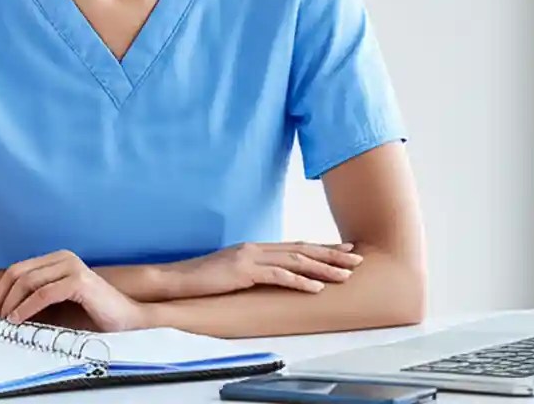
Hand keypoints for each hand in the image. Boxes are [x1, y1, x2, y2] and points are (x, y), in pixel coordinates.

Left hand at [0, 250, 143, 331]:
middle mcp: (65, 257)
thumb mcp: (58, 301)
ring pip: (28, 282)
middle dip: (1, 297)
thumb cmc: (92, 313)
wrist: (125, 320)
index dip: (0, 289)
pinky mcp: (79, 281)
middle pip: (19, 273)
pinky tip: (17, 320)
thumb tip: (2, 309)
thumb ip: (36, 297)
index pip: (18, 269)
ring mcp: (73, 267)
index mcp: (58, 258)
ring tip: (3, 322)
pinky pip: (42, 294)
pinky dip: (25, 308)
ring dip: (10, 304)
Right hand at [165, 241, 363, 298]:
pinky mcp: (243, 270)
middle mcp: (258, 248)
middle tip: (357, 259)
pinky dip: (299, 281)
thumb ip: (255, 271)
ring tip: (345, 275)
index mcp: (257, 248)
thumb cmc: (204, 280)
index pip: (297, 246)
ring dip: (323, 268)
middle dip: (332, 255)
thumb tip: (274, 278)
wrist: (177, 280)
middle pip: (303, 249)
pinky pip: (277, 275)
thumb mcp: (234, 273)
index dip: (323, 248)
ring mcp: (251, 257)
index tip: (345, 250)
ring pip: (296, 260)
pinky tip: (315, 287)